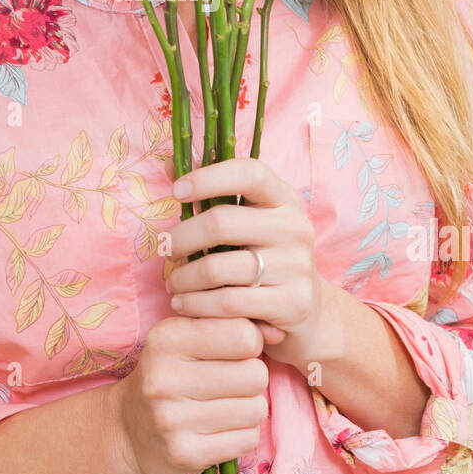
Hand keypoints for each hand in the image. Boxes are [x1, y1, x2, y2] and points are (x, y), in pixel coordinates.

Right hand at [113, 316, 270, 473]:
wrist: (128, 428)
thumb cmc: (170, 373)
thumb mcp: (188, 337)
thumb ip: (233, 326)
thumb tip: (280, 333)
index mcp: (166, 339)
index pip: (243, 334)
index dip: (250, 343)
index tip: (234, 351)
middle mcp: (164, 378)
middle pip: (255, 374)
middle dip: (252, 378)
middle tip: (232, 383)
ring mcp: (172, 420)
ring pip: (255, 410)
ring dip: (249, 408)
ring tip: (226, 406)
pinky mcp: (184, 454)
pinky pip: (246, 440)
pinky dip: (241, 434)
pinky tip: (220, 429)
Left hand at [165, 156, 324, 369]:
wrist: (307, 309)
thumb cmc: (265, 256)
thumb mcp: (249, 220)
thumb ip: (212, 194)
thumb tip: (170, 164)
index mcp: (283, 199)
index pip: (250, 173)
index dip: (208, 177)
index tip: (176, 191)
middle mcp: (295, 228)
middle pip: (221, 223)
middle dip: (181, 238)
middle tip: (165, 251)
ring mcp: (296, 266)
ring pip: (217, 269)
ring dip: (184, 278)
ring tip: (172, 283)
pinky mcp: (292, 303)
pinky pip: (227, 302)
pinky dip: (196, 305)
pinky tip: (183, 304)